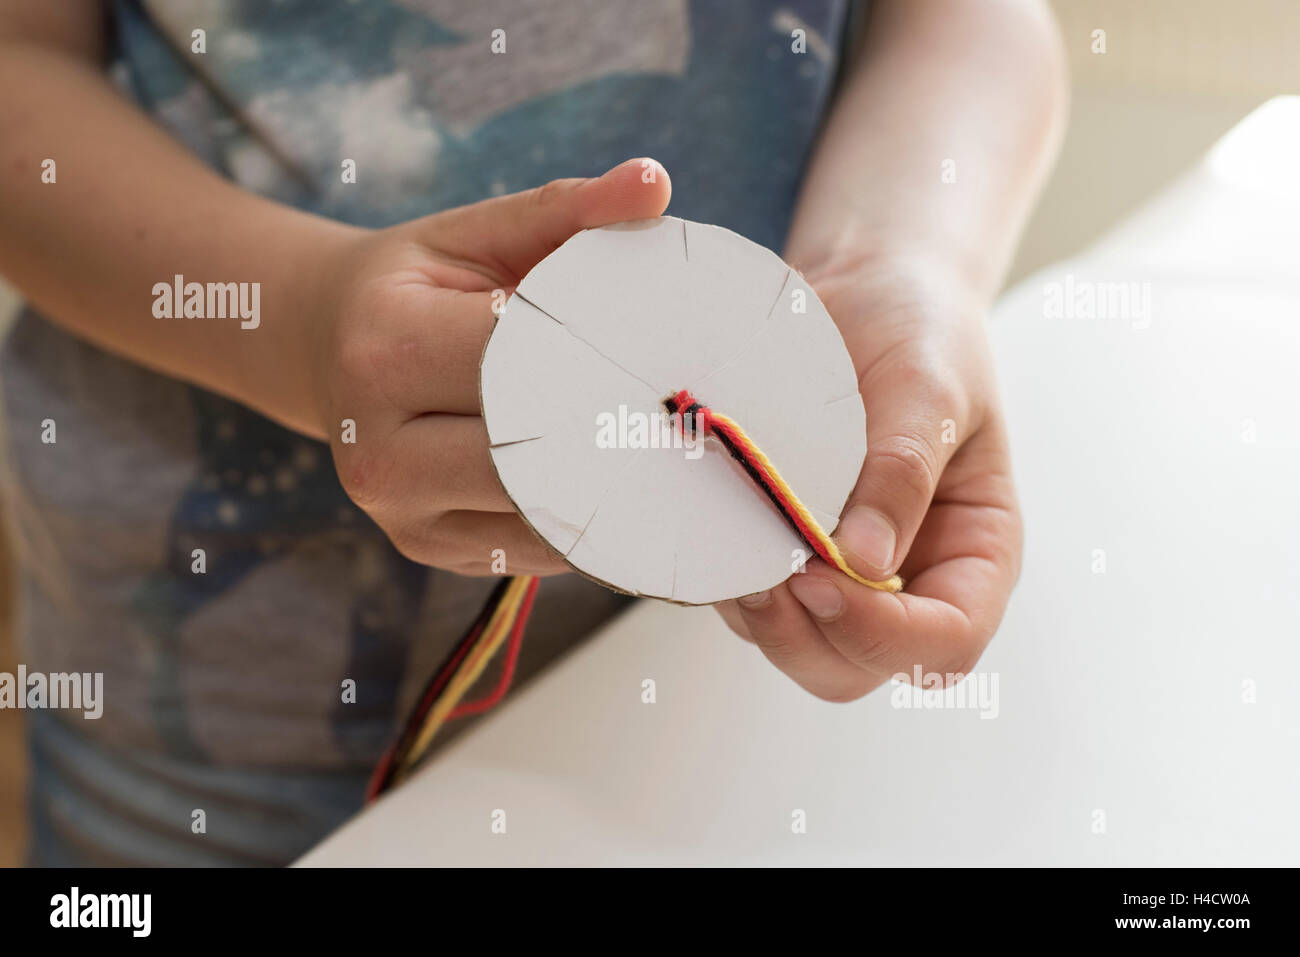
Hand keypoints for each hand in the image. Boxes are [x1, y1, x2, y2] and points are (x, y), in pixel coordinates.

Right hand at [307, 158, 671, 575]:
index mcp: (385, 345)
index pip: (518, 362)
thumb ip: (568, 209)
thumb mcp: (479, 231)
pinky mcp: (425, 547)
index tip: (681, 356)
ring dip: (612, 493)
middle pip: (530, 456)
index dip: (604, 360)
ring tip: (678, 458)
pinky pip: (532, 550)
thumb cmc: (421, 283)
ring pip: (538, 519)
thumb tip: (655, 182)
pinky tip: (631, 491)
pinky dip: (585, 523)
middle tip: (699, 420)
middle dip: (616, 436)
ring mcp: (398, 512)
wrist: (328, 348)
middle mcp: (377, 444)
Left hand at [716, 255, 1022, 699]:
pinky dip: (726, 583)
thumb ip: (902, 473)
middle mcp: (907, 577)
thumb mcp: (930, 391)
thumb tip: (861, 560)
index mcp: (971, 552)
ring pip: (795, 645)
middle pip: (857, 665)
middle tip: (769, 573)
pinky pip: (750, 602)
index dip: (885, 632)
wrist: (866, 291)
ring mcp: (839, 572)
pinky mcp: (782, 551)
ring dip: (758, 616)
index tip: (824, 578)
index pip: (947, 641)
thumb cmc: (922, 333)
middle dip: (806, 636)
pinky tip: (712, 531)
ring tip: (736, 545)